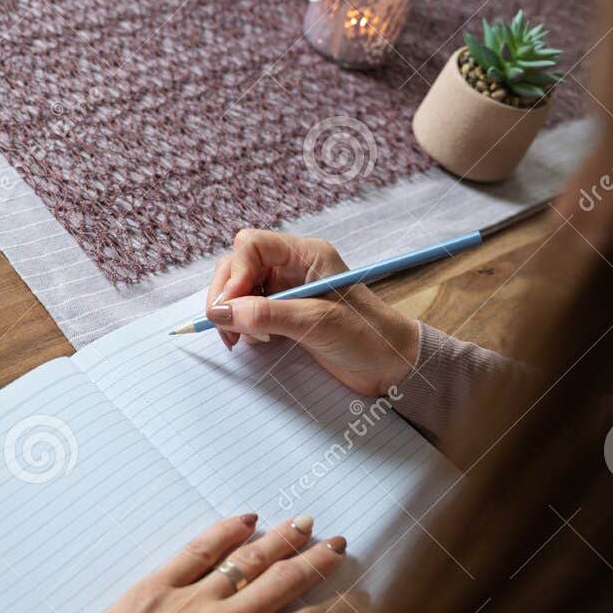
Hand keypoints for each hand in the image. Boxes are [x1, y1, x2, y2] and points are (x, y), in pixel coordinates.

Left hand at [24, 513, 348, 612]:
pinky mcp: (153, 587)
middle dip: (316, 561)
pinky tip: (245, 519)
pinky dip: (225, 532)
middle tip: (338, 542)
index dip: (338, 610)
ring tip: (304, 523)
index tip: (359, 595)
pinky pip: (197, 551)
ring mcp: (188, 602)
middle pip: (283, 584)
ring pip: (247, 560)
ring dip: (281, 540)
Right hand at [205, 229, 420, 396]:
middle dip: (227, 295)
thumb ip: (266, 314)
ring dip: (232, 312)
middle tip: (224, 327)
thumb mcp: (316, 323)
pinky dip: (243, 324)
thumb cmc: (368, 337)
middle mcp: (294, 267)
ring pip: (241, 289)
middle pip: (240, 265)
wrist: (393, 366)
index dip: (234, 273)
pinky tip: (256, 341)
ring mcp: (289, 291)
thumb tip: (220, 312)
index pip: (252, 246)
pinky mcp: (286, 314)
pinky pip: (250, 310)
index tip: (229, 307)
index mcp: (306, 255)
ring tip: (241, 338)